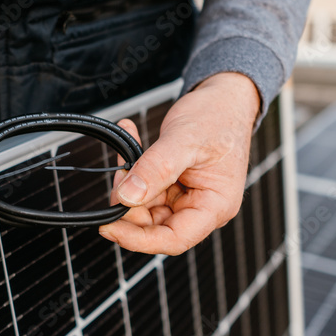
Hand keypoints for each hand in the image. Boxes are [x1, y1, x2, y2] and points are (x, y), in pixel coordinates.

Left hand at [98, 72, 259, 254]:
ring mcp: (187, 197)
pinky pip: (147, 187)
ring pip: (146, 207)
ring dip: (129, 184)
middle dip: (130, 207)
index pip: (174, 239)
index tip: (110, 228)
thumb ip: (156, 169)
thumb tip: (127, 197)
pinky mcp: (175, 185)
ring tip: (126, 151)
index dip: (139, 240)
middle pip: (156, 226)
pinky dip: (134, 168)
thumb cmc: (219, 116)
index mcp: (215, 205)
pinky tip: (130, 140)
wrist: (226, 96)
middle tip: (118, 177)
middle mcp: (202, 206)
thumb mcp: (185, 140)